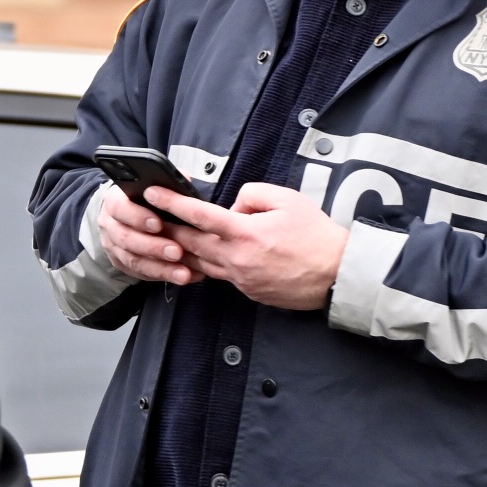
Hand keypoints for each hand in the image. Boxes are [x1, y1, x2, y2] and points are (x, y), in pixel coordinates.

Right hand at [93, 182, 195, 288]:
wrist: (124, 215)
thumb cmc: (143, 199)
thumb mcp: (150, 185)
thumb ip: (166, 182)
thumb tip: (184, 178)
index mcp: (115, 201)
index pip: (120, 208)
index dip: (138, 217)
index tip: (158, 224)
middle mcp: (110, 225)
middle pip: (127, 239)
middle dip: (153, 247)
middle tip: (176, 252)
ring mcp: (114, 247)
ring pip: (133, 261)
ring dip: (160, 268)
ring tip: (183, 273)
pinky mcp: (123, 264)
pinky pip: (141, 274)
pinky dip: (163, 276)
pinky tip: (183, 277)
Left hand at [152, 181, 349, 311]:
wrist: (337, 275)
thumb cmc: (316, 236)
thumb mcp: (287, 200)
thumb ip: (253, 195)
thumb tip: (234, 206)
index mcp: (245, 233)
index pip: (199, 215)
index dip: (172, 203)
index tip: (153, 194)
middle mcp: (238, 259)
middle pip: (191, 243)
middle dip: (168, 229)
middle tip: (150, 218)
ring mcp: (242, 279)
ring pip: (202, 263)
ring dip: (184, 250)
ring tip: (170, 238)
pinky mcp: (249, 292)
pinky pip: (222, 275)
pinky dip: (210, 264)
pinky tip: (205, 256)